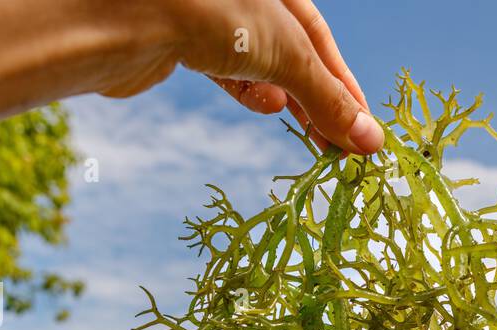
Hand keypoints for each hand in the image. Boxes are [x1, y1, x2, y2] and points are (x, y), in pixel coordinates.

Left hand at [100, 0, 382, 153]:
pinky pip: (227, 71)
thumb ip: (328, 100)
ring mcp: (212, 18)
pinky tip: (264, 105)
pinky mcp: (183, 43)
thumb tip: (370, 143)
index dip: (344, 88)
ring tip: (307, 133)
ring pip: (261, 66)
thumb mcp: (289, 55)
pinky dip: (249, 91)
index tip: (363, 133)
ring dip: (286, 101)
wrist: (126, 15)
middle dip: (317, 102)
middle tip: (339, 149)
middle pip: (293, 54)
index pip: (320, 40)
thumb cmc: (216, 12)